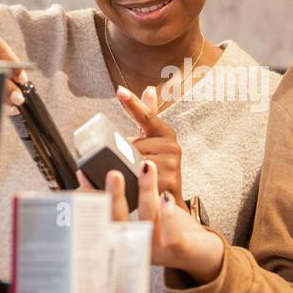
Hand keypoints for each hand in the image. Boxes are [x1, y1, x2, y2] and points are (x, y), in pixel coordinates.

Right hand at [101, 161, 223, 281]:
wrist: (199, 252)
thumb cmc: (168, 228)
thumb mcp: (146, 211)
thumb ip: (130, 197)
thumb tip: (114, 168)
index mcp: (122, 234)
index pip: (102, 213)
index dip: (90, 195)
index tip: (82, 173)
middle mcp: (134, 244)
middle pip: (119, 219)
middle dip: (114, 196)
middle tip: (112, 173)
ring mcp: (155, 250)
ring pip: (147, 219)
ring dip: (146, 191)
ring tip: (147, 168)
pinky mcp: (176, 251)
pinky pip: (170, 236)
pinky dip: (168, 216)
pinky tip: (166, 197)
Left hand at [115, 85, 182, 200]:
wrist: (167, 202)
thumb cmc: (157, 168)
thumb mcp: (153, 140)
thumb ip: (149, 115)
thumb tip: (148, 90)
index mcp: (166, 133)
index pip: (146, 115)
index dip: (132, 103)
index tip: (120, 90)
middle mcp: (173, 146)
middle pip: (133, 145)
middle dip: (125, 154)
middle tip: (130, 164)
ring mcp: (172, 164)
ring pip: (134, 161)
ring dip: (127, 168)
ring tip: (135, 176)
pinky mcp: (169, 182)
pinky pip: (139, 177)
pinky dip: (132, 180)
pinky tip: (136, 185)